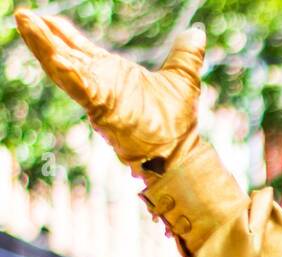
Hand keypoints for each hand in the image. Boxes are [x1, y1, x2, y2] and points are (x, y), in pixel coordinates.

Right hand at [14, 9, 205, 176]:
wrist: (181, 153)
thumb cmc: (177, 123)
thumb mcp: (182, 80)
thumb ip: (185, 55)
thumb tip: (195, 33)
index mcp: (112, 74)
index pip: (79, 48)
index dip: (61, 32)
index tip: (44, 16)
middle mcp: (99, 83)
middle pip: (63, 54)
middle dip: (42, 36)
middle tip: (22, 15)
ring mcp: (98, 96)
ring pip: (64, 69)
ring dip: (44, 47)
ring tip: (26, 24)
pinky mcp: (103, 110)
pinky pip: (82, 89)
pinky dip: (70, 74)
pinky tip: (56, 59)